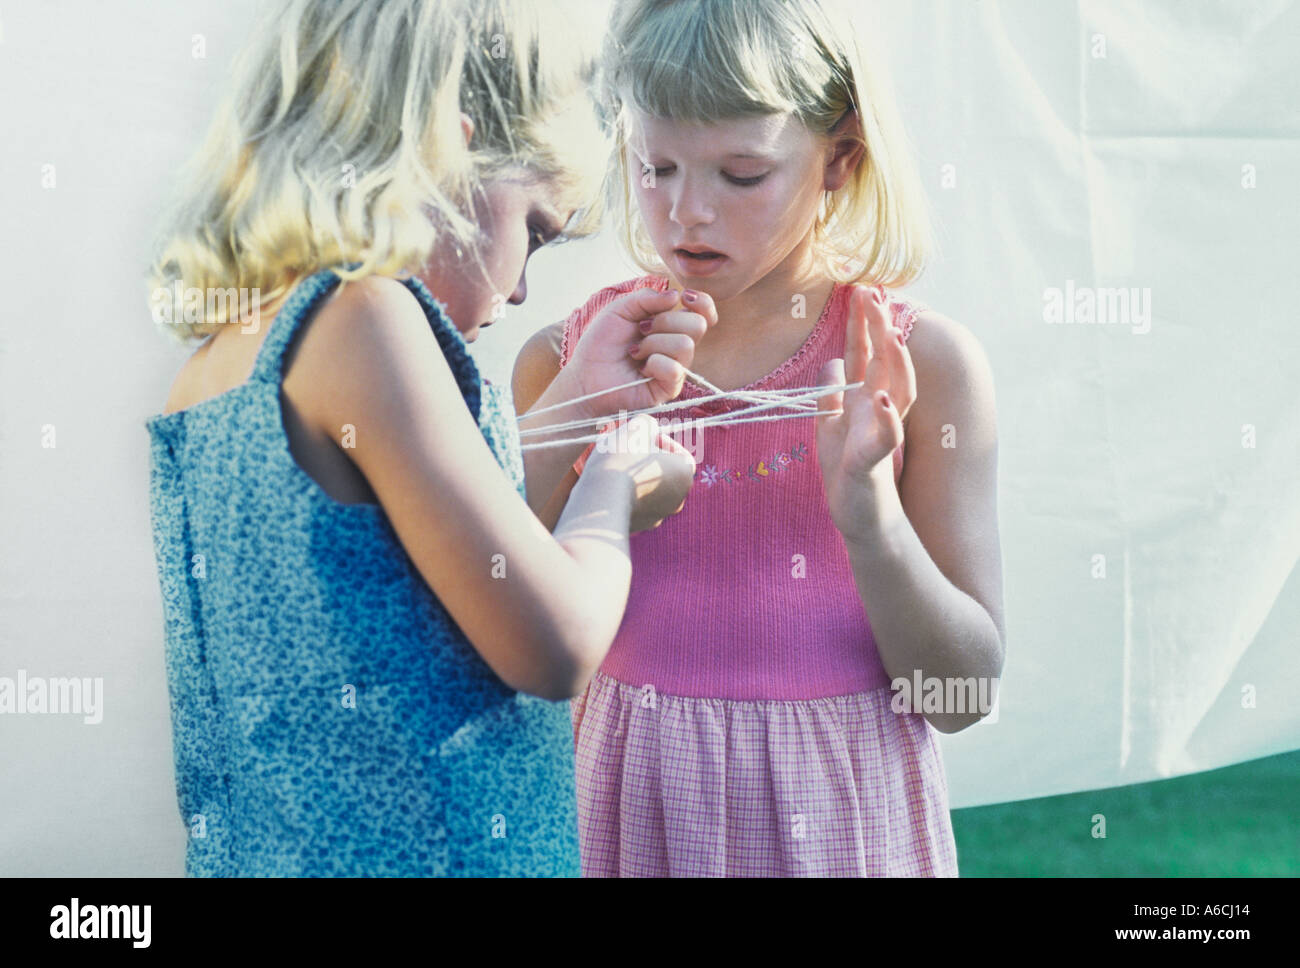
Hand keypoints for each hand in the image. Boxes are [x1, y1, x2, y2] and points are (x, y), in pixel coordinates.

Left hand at [564, 287, 716, 421]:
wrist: (585, 374)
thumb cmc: (601, 344)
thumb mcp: (619, 310)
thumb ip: (646, 298)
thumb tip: (677, 296)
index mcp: (670, 324)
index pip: (703, 312)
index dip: (702, 302)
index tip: (684, 298)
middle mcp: (677, 345)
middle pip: (697, 324)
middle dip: (665, 321)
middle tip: (641, 330)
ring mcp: (676, 367)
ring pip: (685, 345)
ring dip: (653, 344)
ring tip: (634, 352)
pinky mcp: (669, 388)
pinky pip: (674, 369)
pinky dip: (653, 363)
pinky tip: (640, 369)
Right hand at [582, 414, 695, 532]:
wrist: (599, 501)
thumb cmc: (621, 459)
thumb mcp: (637, 427)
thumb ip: (648, 424)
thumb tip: (649, 429)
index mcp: (685, 474)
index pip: (680, 453)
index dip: (661, 441)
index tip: (643, 438)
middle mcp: (677, 499)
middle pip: (664, 472)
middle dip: (647, 460)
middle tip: (626, 450)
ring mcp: (658, 516)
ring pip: (649, 490)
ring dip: (636, 478)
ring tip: (613, 466)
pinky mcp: (639, 527)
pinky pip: (634, 505)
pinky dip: (625, 494)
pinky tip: (607, 485)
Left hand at [815, 285, 916, 539]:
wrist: (856, 513)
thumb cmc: (845, 469)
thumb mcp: (828, 424)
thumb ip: (831, 393)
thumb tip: (831, 363)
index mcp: (864, 398)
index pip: (865, 353)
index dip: (863, 323)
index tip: (862, 290)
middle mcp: (879, 409)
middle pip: (885, 361)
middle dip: (881, 327)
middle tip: (875, 293)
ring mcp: (880, 432)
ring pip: (898, 390)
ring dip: (896, 362)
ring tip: (891, 333)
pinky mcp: (874, 459)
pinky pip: (887, 437)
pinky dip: (888, 419)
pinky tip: (883, 400)